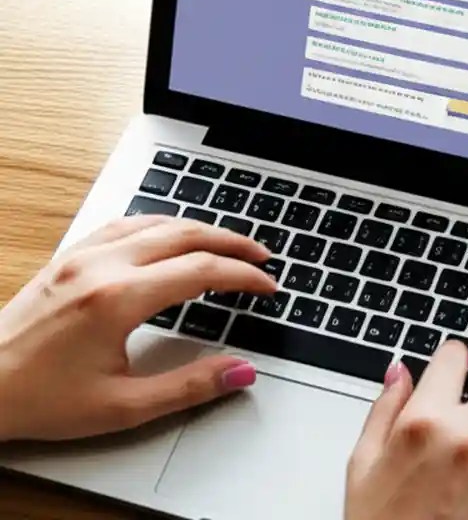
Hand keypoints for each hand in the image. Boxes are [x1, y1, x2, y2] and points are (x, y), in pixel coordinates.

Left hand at [0, 216, 276, 441]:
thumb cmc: (39, 399)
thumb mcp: (123, 406)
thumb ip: (190, 387)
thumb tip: (240, 372)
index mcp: (117, 299)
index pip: (201, 271)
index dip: (244, 276)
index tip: (267, 286)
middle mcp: (100, 267)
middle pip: (184, 234)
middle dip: (231, 243)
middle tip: (262, 256)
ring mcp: (80, 258)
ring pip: (154, 222)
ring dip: (198, 229)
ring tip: (226, 244)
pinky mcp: (66, 260)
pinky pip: (123, 224)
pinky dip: (159, 224)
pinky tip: (170, 234)